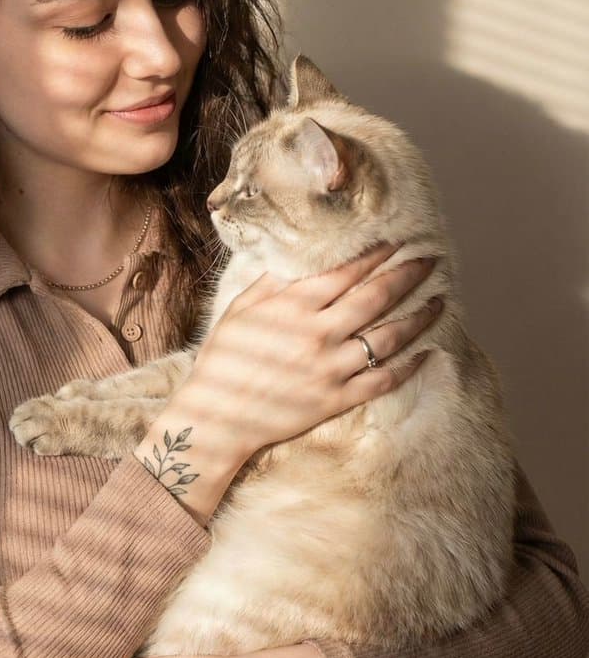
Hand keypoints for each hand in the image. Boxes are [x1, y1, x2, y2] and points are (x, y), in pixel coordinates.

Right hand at [179, 242, 440, 459]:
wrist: (218, 416)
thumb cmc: (225, 358)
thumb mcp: (241, 308)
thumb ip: (274, 282)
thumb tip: (301, 258)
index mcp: (294, 305)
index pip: (346, 272)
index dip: (375, 254)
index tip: (396, 241)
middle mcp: (318, 333)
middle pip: (376, 298)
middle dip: (407, 275)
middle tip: (430, 260)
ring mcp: (331, 368)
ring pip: (388, 338)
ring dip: (418, 317)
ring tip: (438, 302)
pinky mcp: (336, 399)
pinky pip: (382, 380)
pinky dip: (409, 366)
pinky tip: (426, 352)